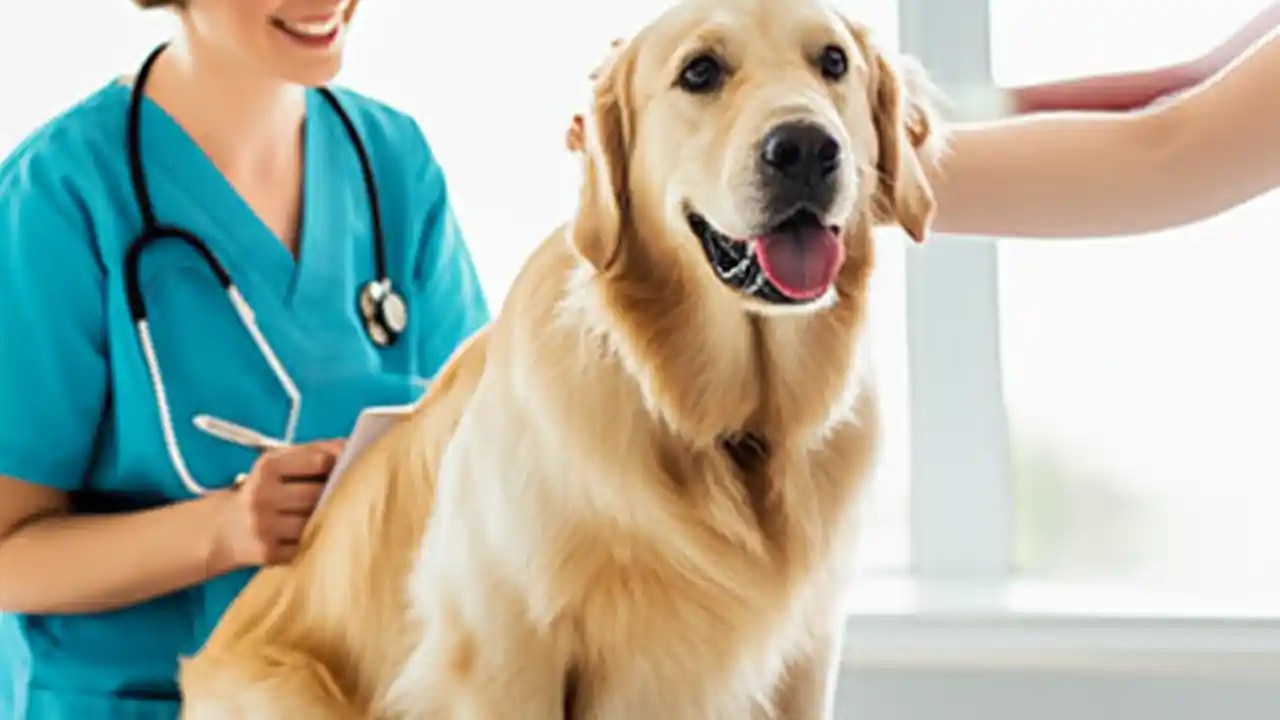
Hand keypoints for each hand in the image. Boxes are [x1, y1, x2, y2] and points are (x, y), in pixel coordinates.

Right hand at [205, 439, 343, 573]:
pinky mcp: (269, 553)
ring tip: (330, 516)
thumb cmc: (263, 491)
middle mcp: (262, 495)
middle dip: (334, 495)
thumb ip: (314, 451)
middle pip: (318, 495)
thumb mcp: (278, 464)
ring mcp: (264, 526)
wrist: (221, 530)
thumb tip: (352, 445)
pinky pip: (307, 545)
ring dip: (326, 519)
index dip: (339, 465)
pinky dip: (314, 541)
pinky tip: (312, 536)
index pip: (319, 461)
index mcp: (268, 467)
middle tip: (347, 495)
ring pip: (315, 522)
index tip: (350, 467)